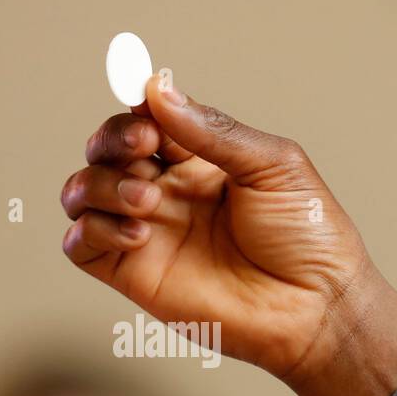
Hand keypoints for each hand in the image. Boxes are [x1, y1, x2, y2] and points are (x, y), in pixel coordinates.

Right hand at [60, 75, 396, 395]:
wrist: (315, 307)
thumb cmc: (309, 238)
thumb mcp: (272, 165)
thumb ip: (212, 131)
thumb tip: (158, 88)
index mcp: (201, 161)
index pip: (148, 119)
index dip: (138, 107)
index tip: (149, 108)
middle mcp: (167, 193)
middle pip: (106, 150)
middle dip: (112, 139)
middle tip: (144, 148)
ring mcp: (148, 233)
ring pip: (83, 192)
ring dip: (100, 184)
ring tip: (147, 201)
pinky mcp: (134, 275)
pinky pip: (80, 245)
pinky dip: (92, 230)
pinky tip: (137, 234)